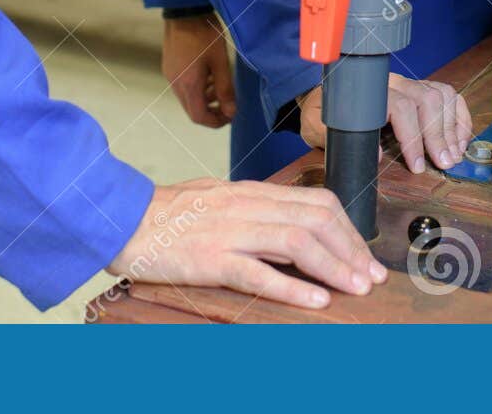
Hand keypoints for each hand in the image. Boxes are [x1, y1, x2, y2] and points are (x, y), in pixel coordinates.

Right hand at [107, 179, 386, 308]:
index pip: (315, 202)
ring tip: (356, 288)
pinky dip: (293, 286)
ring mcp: (230, 231)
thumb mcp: (219, 199)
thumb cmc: (168, 213)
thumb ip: (256, 210)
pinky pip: (260, 272)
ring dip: (334, 267)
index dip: (348, 229)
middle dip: (352, 249)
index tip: (363, 255)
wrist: (121, 218)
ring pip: (298, 241)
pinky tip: (315, 299)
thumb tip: (294, 228)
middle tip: (371, 276)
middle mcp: (247, 206)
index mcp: (251, 192)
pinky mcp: (211, 258)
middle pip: (316, 219)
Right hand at [162, 14, 235, 126]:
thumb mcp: (221, 62)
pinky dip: (196, 88)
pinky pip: (182, 86)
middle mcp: (175, 84)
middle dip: (211, 111)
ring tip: (219, 88)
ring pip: (187, 98)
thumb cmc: (205, 35)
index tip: (230, 115)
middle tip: (228, 104)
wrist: (184, 11)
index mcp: (188, 85)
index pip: (199, 117)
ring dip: (204, 99)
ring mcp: (170, 75)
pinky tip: (207, 75)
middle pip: (192, 110)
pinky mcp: (169, 66)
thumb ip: (225, 89)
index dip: (216, 121)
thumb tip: (231, 112)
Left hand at [298, 73, 472, 173]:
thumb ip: (344, 138)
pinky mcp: (419, 88)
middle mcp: (393, 82)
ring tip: (453, 155)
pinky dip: (459, 116)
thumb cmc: (324, 114)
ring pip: (441, 95)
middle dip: (438, 135)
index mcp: (369, 92)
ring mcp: (408, 83)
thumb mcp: (320, 128)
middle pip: (427, 100)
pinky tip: (460, 139)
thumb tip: (379, 155)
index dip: (414, 138)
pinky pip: (448, 95)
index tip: (418, 165)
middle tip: (444, 163)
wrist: (321, 96)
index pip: (402, 108)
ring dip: (451, 127)